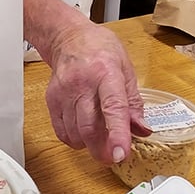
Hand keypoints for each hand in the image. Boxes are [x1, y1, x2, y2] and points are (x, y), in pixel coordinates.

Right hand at [44, 21, 150, 162]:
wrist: (69, 37)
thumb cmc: (100, 50)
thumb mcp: (126, 68)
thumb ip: (134, 102)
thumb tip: (142, 130)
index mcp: (107, 72)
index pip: (113, 107)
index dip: (117, 133)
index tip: (121, 154)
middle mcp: (83, 82)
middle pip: (90, 127)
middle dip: (102, 150)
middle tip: (112, 156)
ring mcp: (64, 91)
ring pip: (75, 132)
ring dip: (89, 145)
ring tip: (99, 140)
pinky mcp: (51, 98)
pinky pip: (61, 131)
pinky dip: (74, 139)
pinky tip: (83, 133)